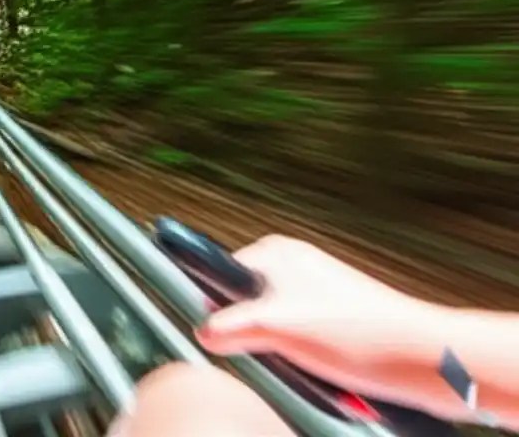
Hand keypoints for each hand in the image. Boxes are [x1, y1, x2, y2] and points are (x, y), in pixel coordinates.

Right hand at [194, 235, 462, 419]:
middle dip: (251, 337)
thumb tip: (203, 330)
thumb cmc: (360, 333)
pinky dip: (301, 361)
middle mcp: (295, 269)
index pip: (219, 274)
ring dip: (280, 354)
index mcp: (276, 255)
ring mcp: (315, 296)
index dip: (213, 306)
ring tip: (301, 363)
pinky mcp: (332, 322)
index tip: (214, 329)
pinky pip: (297, 344)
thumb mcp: (276, 328)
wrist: (421, 359)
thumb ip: (229, 326)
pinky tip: (317, 370)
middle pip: (243, 308)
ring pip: (271, 330)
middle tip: (269, 351)